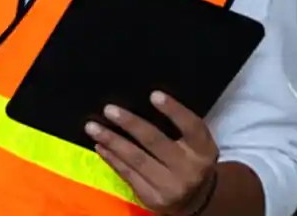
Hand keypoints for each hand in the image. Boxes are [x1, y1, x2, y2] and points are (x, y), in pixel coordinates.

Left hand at [85, 91, 219, 214]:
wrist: (195, 201)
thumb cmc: (189, 161)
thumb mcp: (194, 145)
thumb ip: (177, 127)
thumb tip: (138, 101)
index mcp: (203, 150)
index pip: (192, 127)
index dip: (174, 111)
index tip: (154, 94)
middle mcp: (189, 170)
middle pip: (156, 142)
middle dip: (130, 124)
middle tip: (109, 109)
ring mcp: (171, 187)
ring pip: (136, 160)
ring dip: (112, 141)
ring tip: (92, 127)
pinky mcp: (153, 199)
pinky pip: (128, 175)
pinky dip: (112, 159)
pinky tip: (100, 146)